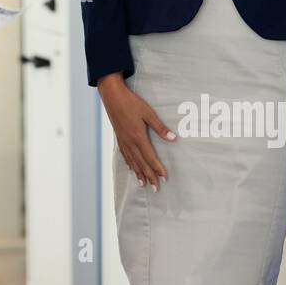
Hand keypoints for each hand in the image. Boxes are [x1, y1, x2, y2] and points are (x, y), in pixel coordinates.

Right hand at [97, 74, 174, 188]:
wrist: (112, 96)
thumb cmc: (131, 103)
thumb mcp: (148, 113)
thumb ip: (160, 127)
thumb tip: (173, 138)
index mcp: (138, 137)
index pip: (150, 157)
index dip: (158, 169)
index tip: (164, 178)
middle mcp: (130, 142)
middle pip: (141, 163)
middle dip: (149, 176)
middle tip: (156, 188)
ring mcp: (123, 141)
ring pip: (132, 161)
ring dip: (139, 173)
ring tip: (143, 184)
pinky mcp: (119, 138)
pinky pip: (125, 155)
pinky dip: (129, 164)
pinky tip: (131, 168)